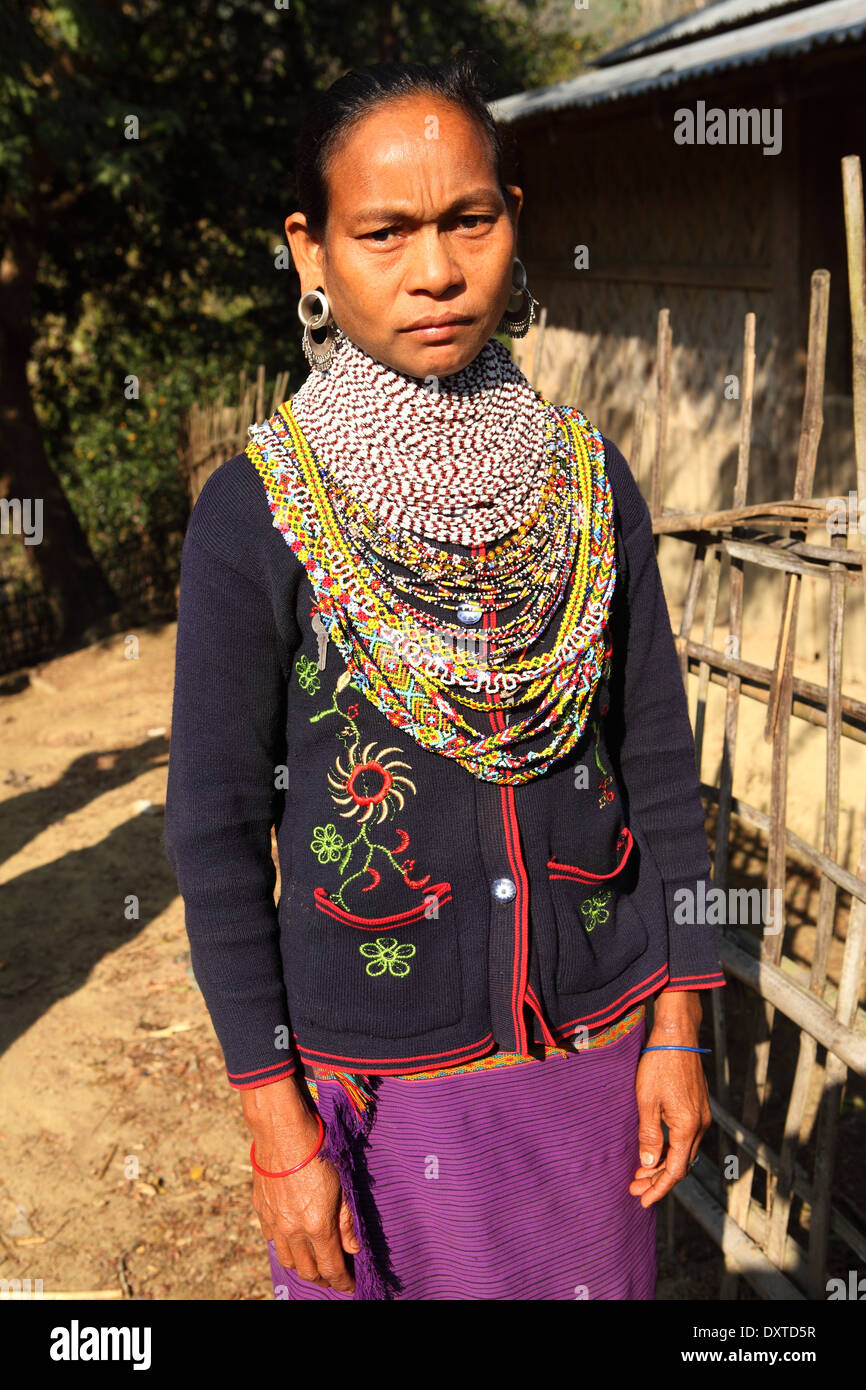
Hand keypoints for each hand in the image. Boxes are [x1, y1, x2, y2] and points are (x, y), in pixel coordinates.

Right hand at [242, 1076, 359, 1292]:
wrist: (283, 1131)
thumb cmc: (319, 1152)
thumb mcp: (342, 1184)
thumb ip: (347, 1221)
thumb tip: (354, 1248)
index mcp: (317, 1225)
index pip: (332, 1268)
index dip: (343, 1282)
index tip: (351, 1286)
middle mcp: (293, 1230)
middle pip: (308, 1271)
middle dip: (325, 1278)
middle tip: (336, 1274)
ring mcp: (274, 1222)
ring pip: (288, 1261)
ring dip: (303, 1266)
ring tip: (316, 1261)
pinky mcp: (261, 1211)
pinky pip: (273, 1241)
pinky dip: (286, 1246)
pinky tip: (295, 1239)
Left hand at [629, 989, 710, 1207]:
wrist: (678, 1034)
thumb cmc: (659, 1063)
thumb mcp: (647, 1100)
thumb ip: (649, 1134)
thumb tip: (648, 1163)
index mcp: (687, 1127)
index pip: (675, 1171)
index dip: (658, 1188)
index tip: (642, 1200)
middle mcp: (700, 1125)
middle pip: (681, 1165)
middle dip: (658, 1179)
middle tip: (634, 1187)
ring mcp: (702, 1115)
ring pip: (684, 1152)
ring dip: (664, 1164)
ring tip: (640, 1172)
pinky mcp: (698, 1106)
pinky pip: (686, 1138)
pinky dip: (671, 1149)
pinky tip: (655, 1149)